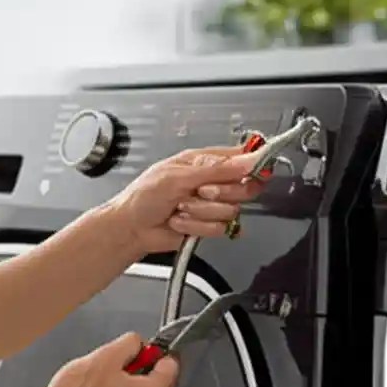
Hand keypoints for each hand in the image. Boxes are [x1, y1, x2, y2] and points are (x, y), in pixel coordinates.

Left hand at [106, 146, 264, 253]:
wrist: (132, 228)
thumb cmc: (144, 195)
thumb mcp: (178, 175)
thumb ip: (216, 169)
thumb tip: (248, 160)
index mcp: (205, 162)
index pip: (242, 158)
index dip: (253, 164)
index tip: (255, 171)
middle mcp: (212, 182)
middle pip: (244, 188)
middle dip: (221, 193)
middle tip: (199, 191)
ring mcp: (211, 206)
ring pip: (231, 211)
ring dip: (201, 211)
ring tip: (181, 207)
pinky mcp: (208, 226)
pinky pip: (219, 229)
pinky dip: (196, 227)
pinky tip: (181, 221)